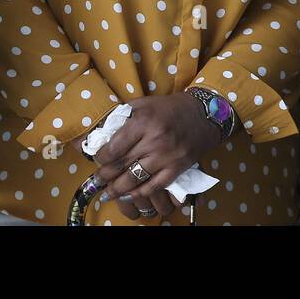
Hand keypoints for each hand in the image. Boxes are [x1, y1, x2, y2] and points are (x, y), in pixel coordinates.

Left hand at [90, 94, 221, 221]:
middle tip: (96, 180)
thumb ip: (122, 115)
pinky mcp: (177, 168)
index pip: (115, 146)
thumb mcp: (143, 103)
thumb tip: (101, 131)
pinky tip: (129, 195)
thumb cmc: (169, 108)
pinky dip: (140, 193)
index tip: (97, 159)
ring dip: (118, 189)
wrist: (203, 115)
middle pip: (122, 164)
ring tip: (107, 193)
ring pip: (135, 179)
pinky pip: (154, 186)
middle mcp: (154, 140)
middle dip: (105, 175)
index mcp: (144, 121)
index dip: (101, 156)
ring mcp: (166, 156)